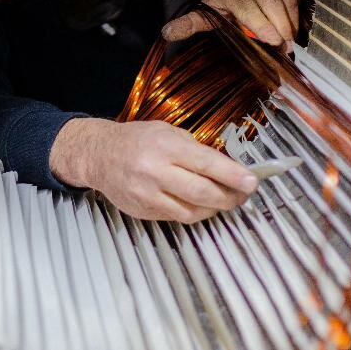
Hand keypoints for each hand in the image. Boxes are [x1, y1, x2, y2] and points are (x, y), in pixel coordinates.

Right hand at [49, 118, 258, 222]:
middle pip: (201, 192)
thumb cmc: (137, 139)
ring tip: (225, 201)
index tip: (252, 182)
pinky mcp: (143, 211)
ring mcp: (147, 194)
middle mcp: (155, 171)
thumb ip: (195, 149)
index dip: (232, 174)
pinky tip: (202, 205)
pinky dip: (194, 213)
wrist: (98, 155)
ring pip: (191, 211)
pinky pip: (177, 217)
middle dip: (229, 197)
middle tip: (243, 195)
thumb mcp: (167, 131)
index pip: (206, 163)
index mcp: (165, 146)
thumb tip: (227, 168)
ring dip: (214, 209)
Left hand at [162, 0, 298, 45]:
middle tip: (287, 46)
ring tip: (291, 36)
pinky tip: (293, 19)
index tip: (276, 47)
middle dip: (285, 31)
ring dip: (294, 22)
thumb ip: (191, 23)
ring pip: (289, 2)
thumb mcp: (207, 9)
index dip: (269, 35)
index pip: (257, 19)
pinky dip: (298, 8)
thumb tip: (166, 33)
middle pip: (276, 10)